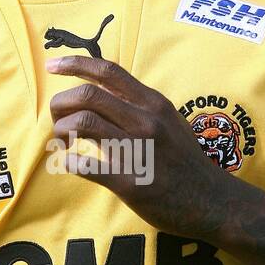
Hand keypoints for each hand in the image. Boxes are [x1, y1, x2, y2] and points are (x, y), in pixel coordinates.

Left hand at [47, 55, 231, 236]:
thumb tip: (104, 91)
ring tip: (64, 141)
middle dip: (61, 104)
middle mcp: (145, 121)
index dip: (75, 63)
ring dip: (62, 130)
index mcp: (153, 103)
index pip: (108, 71)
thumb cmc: (185, 161)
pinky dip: (69, 161)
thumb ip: (140, 105)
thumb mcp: (169, 121)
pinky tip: (70, 162)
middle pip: (87, 95)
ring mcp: (137, 150)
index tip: (52, 66)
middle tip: (57, 118)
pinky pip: (86, 164)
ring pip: (82, 123)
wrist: (212, 201)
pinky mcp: (130, 182)